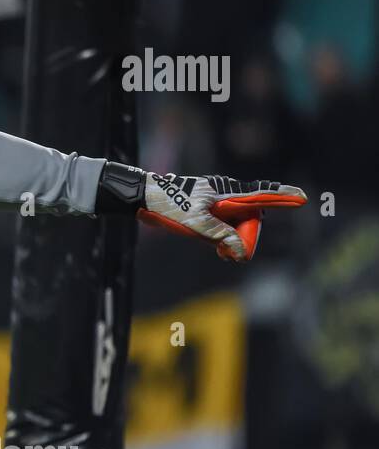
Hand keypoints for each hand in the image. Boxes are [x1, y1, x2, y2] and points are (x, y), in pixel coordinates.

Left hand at [137, 172, 306, 261]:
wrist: (144, 200)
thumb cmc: (169, 206)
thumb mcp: (196, 224)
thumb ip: (221, 236)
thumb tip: (241, 250)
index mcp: (226, 192)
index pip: (260, 195)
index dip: (282, 198)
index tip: (303, 198)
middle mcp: (225, 194)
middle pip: (250, 217)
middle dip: (248, 237)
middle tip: (234, 256)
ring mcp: (217, 201)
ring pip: (238, 223)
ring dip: (235, 240)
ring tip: (224, 255)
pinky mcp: (208, 209)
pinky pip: (226, 225)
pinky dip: (225, 238)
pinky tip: (220, 251)